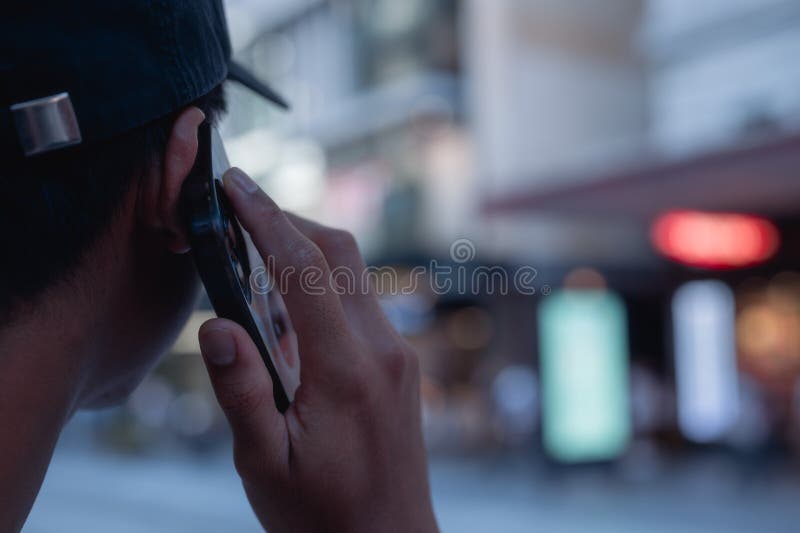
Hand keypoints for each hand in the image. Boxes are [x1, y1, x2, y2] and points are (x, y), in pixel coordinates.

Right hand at [197, 168, 438, 532]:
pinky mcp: (399, 364)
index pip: (305, 270)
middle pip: (338, 254)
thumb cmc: (323, 517)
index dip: (266, 220)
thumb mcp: (264, 464)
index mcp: (347, 370)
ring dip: (304, 254)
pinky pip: (358, 305)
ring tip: (252, 258)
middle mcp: (383, 349)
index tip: (235, 186)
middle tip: (240, 209)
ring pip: (351, 275)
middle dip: (288, 221)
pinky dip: (321, 288)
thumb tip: (215, 326)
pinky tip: (285, 312)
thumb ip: (240, 391)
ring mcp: (397, 354)